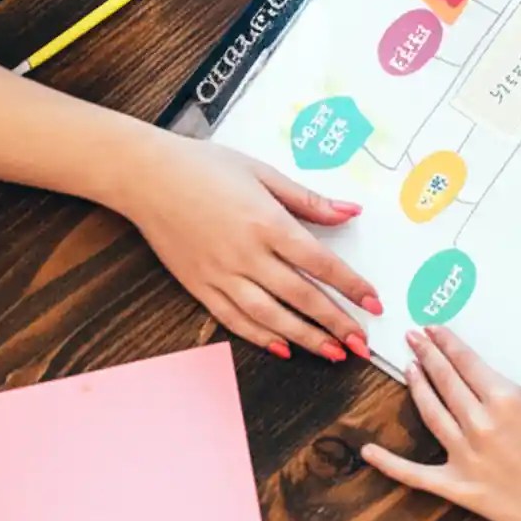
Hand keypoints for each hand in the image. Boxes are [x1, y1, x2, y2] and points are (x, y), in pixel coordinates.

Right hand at [115, 132, 380, 361]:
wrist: (146, 176)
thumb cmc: (206, 167)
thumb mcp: (264, 174)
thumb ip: (309, 200)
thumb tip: (352, 212)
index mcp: (267, 222)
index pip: (320, 262)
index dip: (351, 286)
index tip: (374, 304)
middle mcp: (246, 254)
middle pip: (300, 296)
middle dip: (336, 323)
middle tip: (363, 344)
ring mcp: (220, 274)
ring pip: (270, 316)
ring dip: (305, 338)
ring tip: (333, 353)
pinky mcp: (199, 286)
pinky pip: (234, 319)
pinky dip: (260, 336)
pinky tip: (283, 348)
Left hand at [362, 327, 520, 520]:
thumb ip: (506, 397)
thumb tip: (480, 385)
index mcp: (506, 398)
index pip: (465, 361)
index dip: (445, 342)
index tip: (432, 330)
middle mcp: (481, 422)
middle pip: (445, 379)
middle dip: (427, 354)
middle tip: (414, 338)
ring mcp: (466, 455)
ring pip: (431, 411)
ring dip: (418, 386)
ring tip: (409, 367)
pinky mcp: (459, 486)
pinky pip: (415, 473)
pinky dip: (389, 462)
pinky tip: (370, 450)